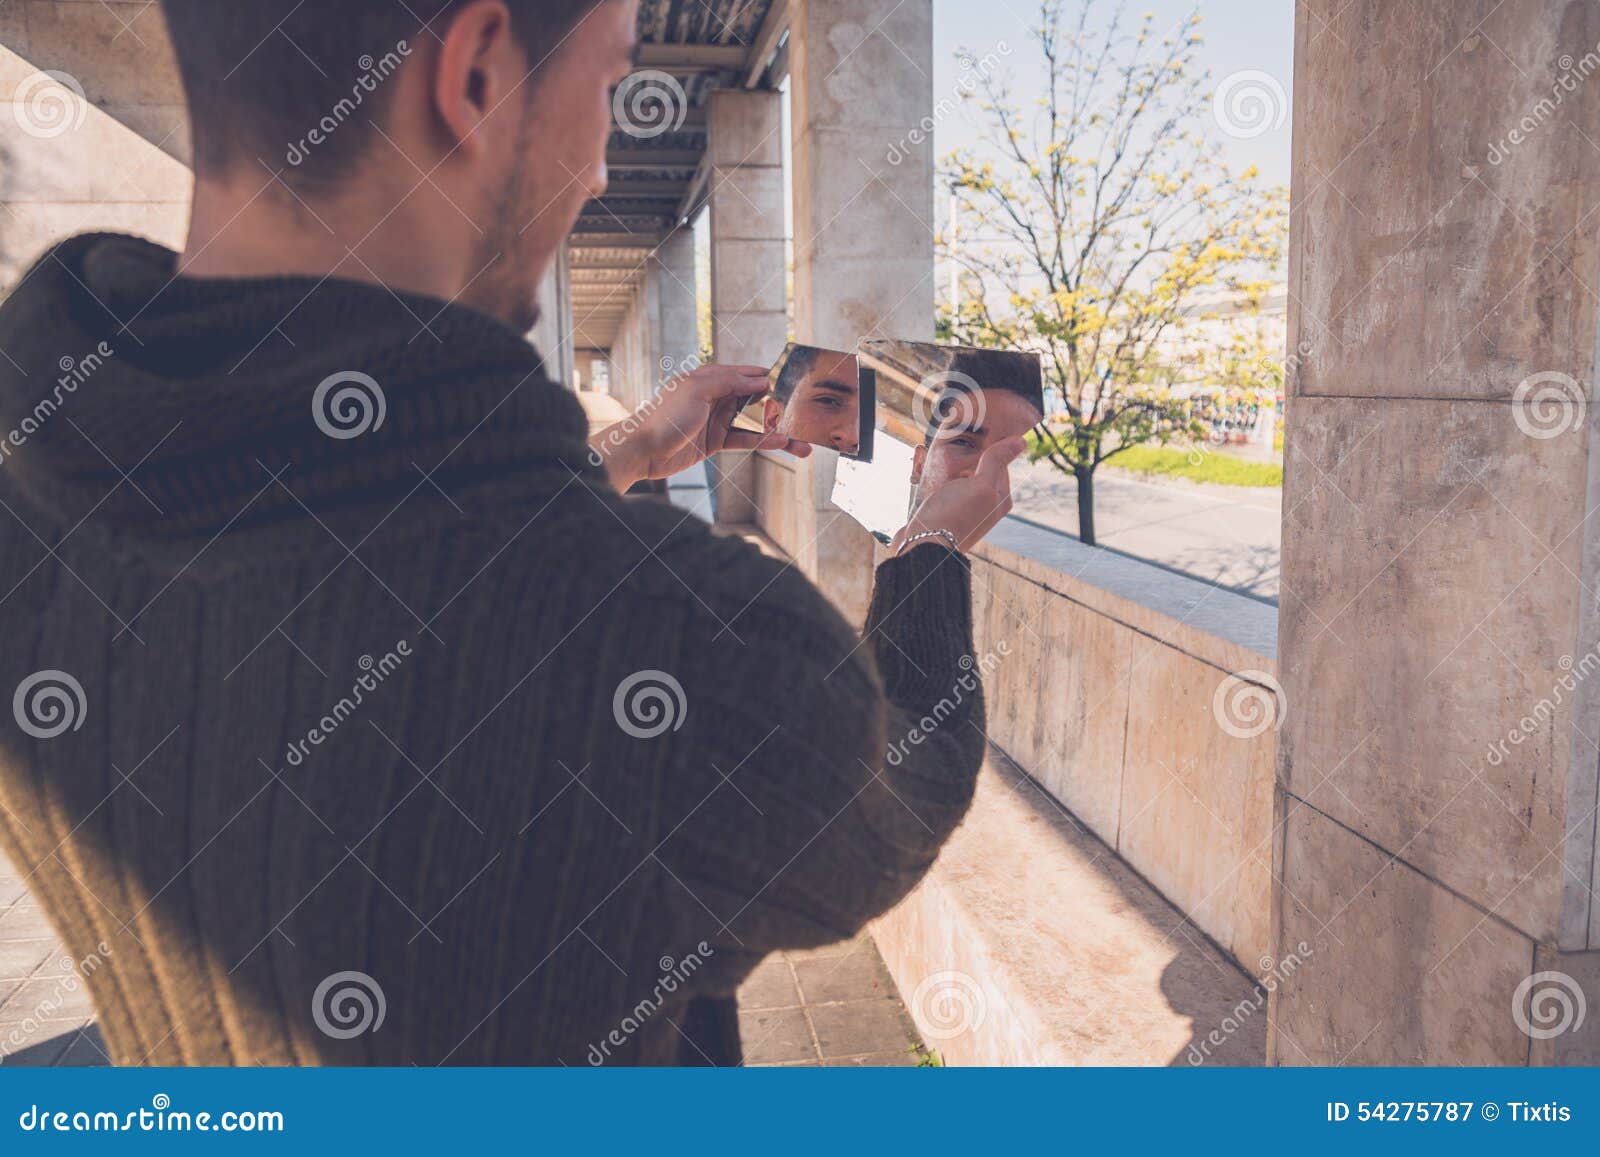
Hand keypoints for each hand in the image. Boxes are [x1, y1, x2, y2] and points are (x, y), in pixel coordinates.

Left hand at [589, 363, 813, 491]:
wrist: (642, 450)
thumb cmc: (664, 416)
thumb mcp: (696, 390)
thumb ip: (729, 381)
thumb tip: (759, 378)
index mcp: (710, 377)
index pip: (747, 373)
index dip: (771, 377)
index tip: (795, 381)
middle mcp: (716, 396)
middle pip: (756, 399)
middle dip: (781, 407)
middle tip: (806, 415)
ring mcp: (717, 419)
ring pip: (755, 423)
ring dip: (778, 432)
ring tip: (803, 443)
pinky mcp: (715, 441)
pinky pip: (745, 439)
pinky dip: (763, 442)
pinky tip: (781, 444)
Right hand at [890, 436, 1025, 554]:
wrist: (923, 544)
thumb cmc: (955, 515)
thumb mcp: (981, 485)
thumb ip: (996, 462)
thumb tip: (1021, 442)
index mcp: (1000, 498)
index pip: (999, 462)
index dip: (985, 448)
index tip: (970, 437)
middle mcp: (986, 505)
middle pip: (977, 469)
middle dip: (964, 458)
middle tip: (949, 446)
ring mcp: (965, 509)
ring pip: (958, 477)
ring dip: (947, 467)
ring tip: (936, 459)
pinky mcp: (946, 512)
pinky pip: (943, 487)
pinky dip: (936, 478)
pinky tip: (927, 473)